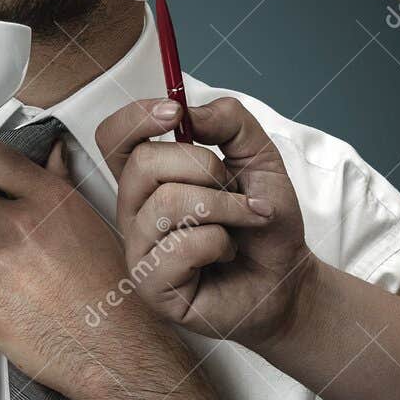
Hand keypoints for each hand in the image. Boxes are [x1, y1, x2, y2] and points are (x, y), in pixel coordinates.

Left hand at [0, 136, 175, 399]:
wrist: (119, 350)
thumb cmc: (113, 292)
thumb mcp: (93, 224)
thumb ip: (60, 184)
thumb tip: (50, 151)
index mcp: (49, 198)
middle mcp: (22, 224)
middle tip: (4, 249)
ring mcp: (0, 263)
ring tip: (14, 285)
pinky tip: (8, 307)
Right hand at [97, 95, 313, 349]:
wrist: (285, 276)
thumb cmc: (262, 221)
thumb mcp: (259, 156)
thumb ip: (229, 121)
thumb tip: (189, 113)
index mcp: (147, 178)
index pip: (113, 137)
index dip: (135, 118)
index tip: (176, 114)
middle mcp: (134, 211)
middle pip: (143, 163)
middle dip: (204, 167)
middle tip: (232, 189)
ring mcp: (139, 250)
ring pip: (167, 204)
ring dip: (223, 208)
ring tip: (239, 224)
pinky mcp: (152, 286)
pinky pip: (180, 247)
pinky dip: (219, 243)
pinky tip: (224, 254)